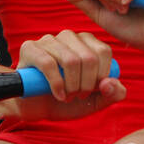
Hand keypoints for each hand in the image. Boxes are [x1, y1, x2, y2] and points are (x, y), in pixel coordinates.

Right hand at [11, 29, 125, 120]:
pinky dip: (57, 84)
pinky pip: (48, 64)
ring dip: (71, 86)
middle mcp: (69, 36)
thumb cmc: (67, 100)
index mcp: (87, 42)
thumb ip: (114, 93)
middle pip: (89, 58)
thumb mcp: (96, 101)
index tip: (92, 91)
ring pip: (71, 60)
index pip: (103, 52)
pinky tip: (58, 95)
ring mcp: (48, 40)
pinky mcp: (30, 48)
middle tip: (77, 95)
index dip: (101, 77)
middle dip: (86, 84)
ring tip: (67, 96)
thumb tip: (110, 82)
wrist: (36, 107)